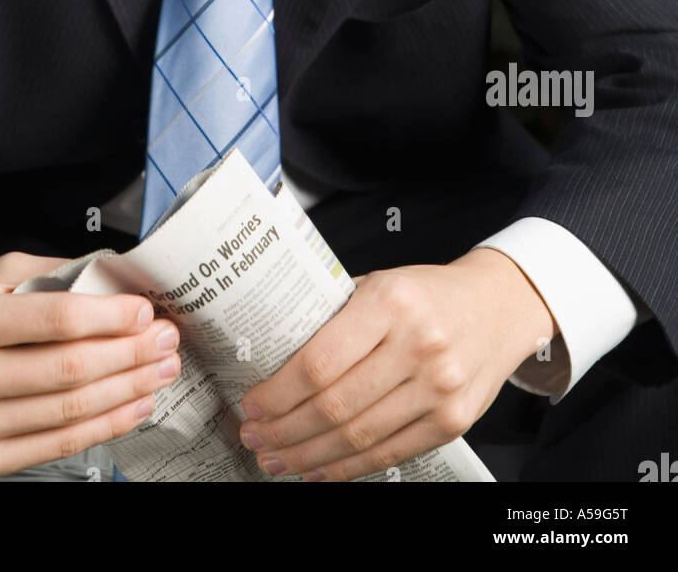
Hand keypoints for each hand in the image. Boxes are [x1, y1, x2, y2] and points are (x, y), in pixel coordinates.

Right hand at [0, 251, 180, 478]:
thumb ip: (54, 274)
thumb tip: (121, 276)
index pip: (54, 320)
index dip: (109, 317)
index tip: (144, 309)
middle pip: (69, 371)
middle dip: (130, 354)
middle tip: (167, 339)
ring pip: (70, 412)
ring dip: (128, 391)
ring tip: (161, 370)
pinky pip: (58, 447)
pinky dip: (105, 426)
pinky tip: (134, 405)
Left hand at [238, 248, 556, 481]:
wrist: (500, 305)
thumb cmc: (430, 293)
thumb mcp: (381, 283)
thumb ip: (336, 315)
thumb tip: (274, 353)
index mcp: (391, 302)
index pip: (320, 361)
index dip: (279, 393)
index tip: (253, 404)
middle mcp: (419, 346)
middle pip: (335, 406)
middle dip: (284, 430)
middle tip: (255, 437)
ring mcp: (440, 388)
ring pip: (359, 437)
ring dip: (309, 456)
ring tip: (277, 458)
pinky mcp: (453, 421)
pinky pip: (390, 454)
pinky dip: (349, 468)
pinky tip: (320, 469)